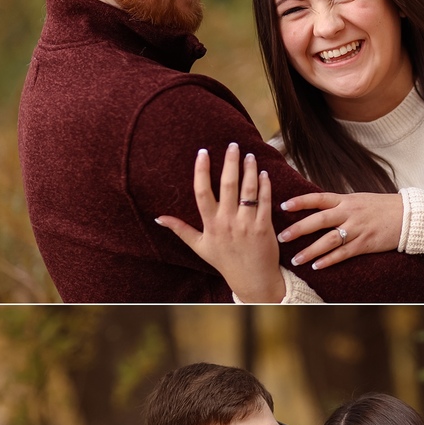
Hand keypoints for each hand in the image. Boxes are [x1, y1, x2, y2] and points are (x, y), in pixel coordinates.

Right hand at [156, 143, 284, 301]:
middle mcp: (228, 222)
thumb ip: (180, 229)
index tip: (202, 152)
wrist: (252, 279)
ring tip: (249, 155)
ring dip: (250, 170)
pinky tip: (264, 173)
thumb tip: (158, 217)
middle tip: (232, 145)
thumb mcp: (199, 246)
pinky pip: (265, 202)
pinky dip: (265, 186)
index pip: (202, 193)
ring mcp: (247, 224)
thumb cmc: (225, 261)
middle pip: (228, 186)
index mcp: (210, 224)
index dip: (201, 171)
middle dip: (230, 163)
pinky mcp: (264, 227)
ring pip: (248, 191)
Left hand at [278, 192, 403, 268]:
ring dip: (310, 251)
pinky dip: (329, 260)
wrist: (407, 216)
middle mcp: (349, 213)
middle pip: (319, 220)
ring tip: (295, 260)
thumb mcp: (358, 199)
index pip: (318, 198)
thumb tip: (317, 206)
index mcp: (346, 200)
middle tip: (281, 237)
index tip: (283, 205)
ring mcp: (357, 229)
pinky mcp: (365, 244)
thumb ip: (338, 204)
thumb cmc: (381, 207)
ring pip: (329, 240)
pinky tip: (316, 266)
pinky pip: (343, 253)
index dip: (300, 201)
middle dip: (299, 229)